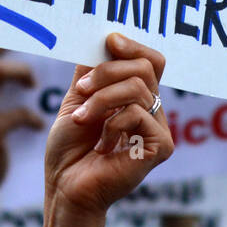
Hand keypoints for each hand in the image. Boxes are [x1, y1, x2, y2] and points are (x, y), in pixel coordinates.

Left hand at [42, 32, 173, 218]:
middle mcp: (151, 112)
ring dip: (102, 98)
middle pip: (146, 67)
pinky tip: (102, 143)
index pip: (150, 61)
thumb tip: (104, 38)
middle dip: (109, 71)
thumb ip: (91, 71)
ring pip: (139, 88)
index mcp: (135, 99)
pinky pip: (139, 114)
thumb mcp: (76, 100)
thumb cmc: (69, 150)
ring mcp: (158, 129)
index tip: (109, 40)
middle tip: (82, 88)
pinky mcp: (161, 147)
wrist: (65, 187)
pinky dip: (113, 121)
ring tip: (81, 118)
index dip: (134, 46)